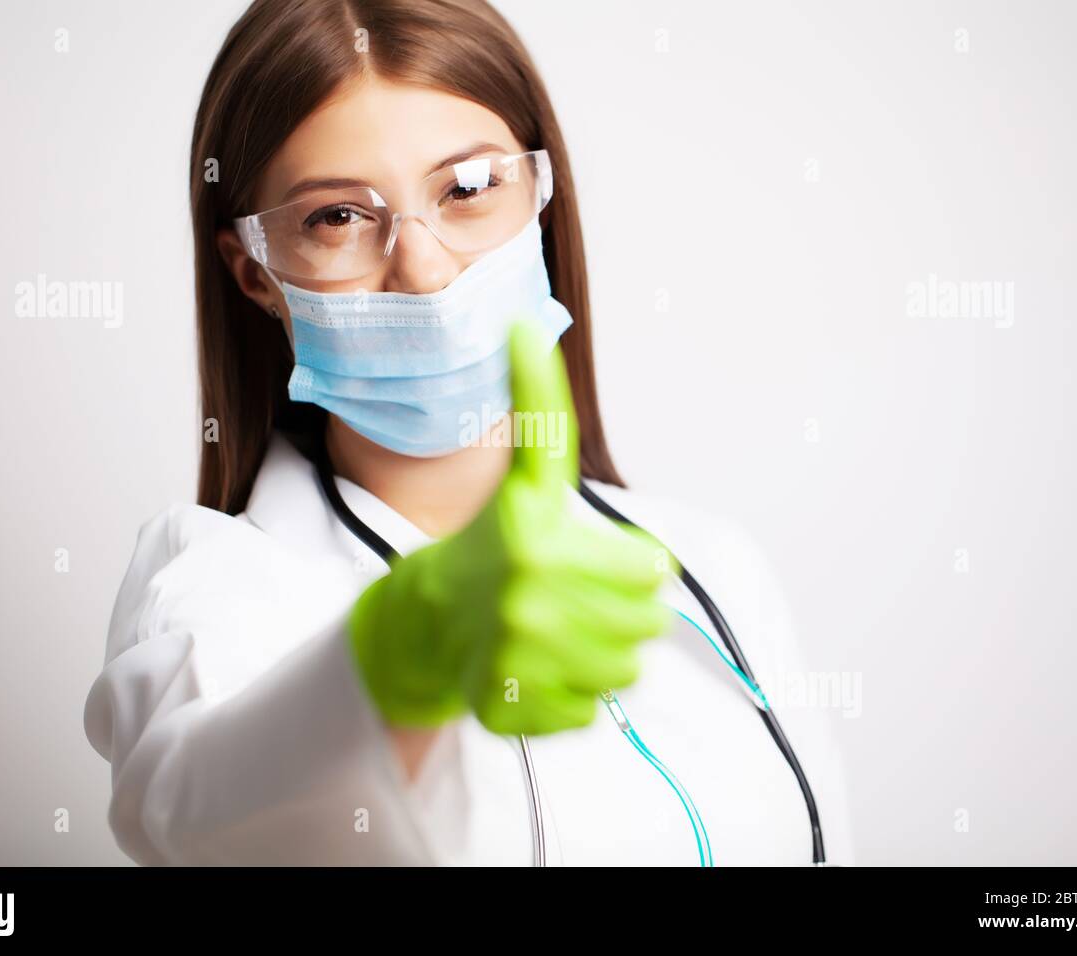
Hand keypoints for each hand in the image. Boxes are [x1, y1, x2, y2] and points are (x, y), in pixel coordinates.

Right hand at [347, 314, 672, 734]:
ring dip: (599, 654)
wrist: (423, 620)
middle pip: (646, 626)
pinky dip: (569, 695)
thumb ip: (540, 407)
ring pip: (624, 673)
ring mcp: (518, 664)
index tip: (592, 557)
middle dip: (617, 609)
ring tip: (555, 630)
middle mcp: (528, 605)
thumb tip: (524, 324)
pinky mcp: (513, 713)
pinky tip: (536, 667)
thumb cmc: (493, 542)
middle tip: (570, 596)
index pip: (652, 571)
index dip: (631, 564)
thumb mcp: (527, 476)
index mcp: (540, 544)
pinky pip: (589, 712)